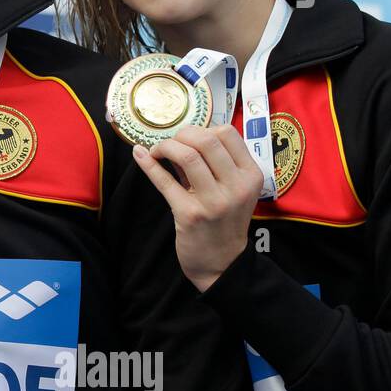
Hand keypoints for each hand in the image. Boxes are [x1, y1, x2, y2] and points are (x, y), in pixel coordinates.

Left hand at [132, 125, 263, 291]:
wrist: (221, 262)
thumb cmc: (223, 220)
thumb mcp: (230, 189)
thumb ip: (212, 163)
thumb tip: (179, 136)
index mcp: (250, 174)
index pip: (227, 133)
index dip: (202, 128)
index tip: (187, 139)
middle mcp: (237, 186)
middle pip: (206, 139)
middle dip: (181, 135)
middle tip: (169, 144)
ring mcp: (215, 201)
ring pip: (187, 155)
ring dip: (164, 147)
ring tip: (156, 153)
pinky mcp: (190, 214)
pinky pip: (165, 180)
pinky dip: (149, 165)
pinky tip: (140, 156)